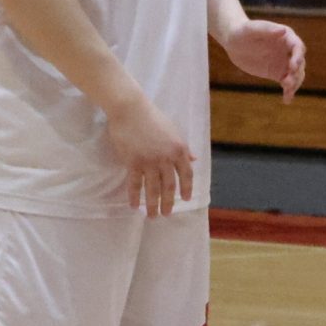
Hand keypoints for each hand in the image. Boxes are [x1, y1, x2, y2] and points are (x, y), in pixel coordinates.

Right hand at [107, 97, 193, 215]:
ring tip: (152, 215)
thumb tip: (194, 159)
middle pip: (170, 186)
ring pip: (153, 189)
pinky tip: (135, 205)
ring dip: (153, 204)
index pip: (186, 174)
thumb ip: (183, 148)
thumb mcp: (173, 131)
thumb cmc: (153, 118)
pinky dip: (135, 197)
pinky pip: (135, 184)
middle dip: (169, 202)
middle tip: (167, 214)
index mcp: (179, 149)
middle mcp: (166, 158)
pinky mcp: (133, 163)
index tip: (186, 199)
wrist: (131, 110)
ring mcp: (149, 161)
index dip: (187, 188)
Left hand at [222, 17, 307, 102]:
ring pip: (296, 74)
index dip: (298, 56)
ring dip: (295, 83)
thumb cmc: (243, 31)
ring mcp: (283, 62)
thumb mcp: (252, 29)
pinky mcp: (276, 73)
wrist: (234, 42)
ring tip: (287, 93)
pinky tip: (287, 100)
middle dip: (296, 73)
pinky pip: (287, 82)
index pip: (298, 47)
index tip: (292, 66)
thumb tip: (283, 31)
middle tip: (287, 82)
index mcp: (286, 37)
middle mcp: (288, 50)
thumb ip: (267, 29)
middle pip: (300, 63)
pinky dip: (289, 91)